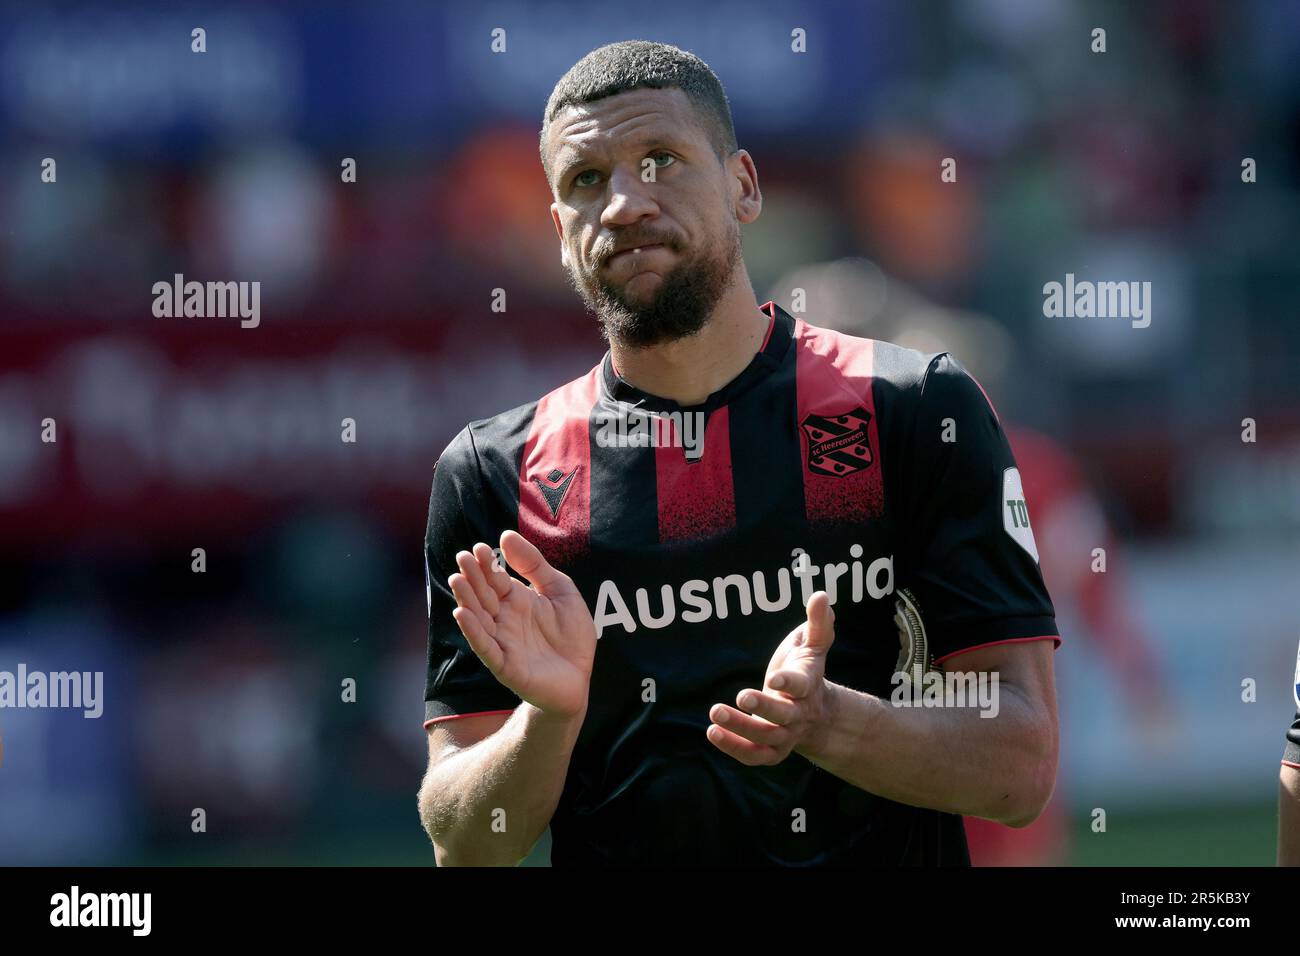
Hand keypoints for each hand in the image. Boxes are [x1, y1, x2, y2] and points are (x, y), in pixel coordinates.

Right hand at [448, 530, 595, 718]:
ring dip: (467, 600)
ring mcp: (503, 642)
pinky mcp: (505, 665)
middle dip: (473, 577)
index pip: (495, 578)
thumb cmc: (571, 635)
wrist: (581, 677)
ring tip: (458, 579)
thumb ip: (534, 564)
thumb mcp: (559, 590)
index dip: (486, 564)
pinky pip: (485, 647)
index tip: (478, 547)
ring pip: (479, 618)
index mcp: (516, 600)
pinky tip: (462, 614)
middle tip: (463, 557)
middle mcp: (504, 619)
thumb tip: (505, 535)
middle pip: (483, 595)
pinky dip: (473, 631)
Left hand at [706, 590, 836, 765]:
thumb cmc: (807, 671)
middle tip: (740, 696)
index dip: (789, 682)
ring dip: (740, 729)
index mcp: (808, 686)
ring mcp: (785, 734)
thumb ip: (817, 624)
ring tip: (715, 713)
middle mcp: (798, 714)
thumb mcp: (813, 646)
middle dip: (762, 707)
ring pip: (766, 737)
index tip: (774, 677)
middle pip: (783, 716)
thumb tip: (821, 595)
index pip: (801, 685)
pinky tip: (713, 732)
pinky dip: (734, 748)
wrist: (817, 714)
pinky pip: (754, 755)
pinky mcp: (771, 749)